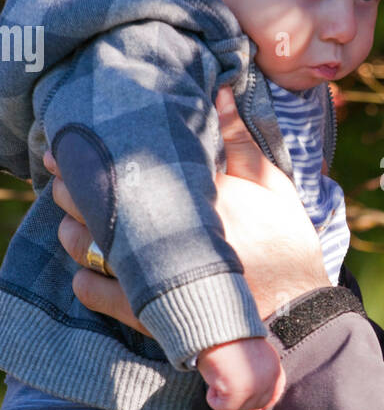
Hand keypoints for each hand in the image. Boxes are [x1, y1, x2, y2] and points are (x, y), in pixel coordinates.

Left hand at [44, 85, 330, 329]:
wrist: (296, 320)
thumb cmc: (287, 249)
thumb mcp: (274, 187)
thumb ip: (240, 140)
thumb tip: (218, 89)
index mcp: (200, 195)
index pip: (133, 158)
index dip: (98, 144)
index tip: (77, 129)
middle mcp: (170, 232)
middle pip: (98, 198)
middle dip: (73, 180)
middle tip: (62, 166)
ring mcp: (154, 275)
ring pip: (85, 246)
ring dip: (72, 228)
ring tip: (70, 216)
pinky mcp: (147, 314)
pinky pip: (95, 292)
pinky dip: (85, 279)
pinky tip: (87, 268)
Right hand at [197, 336, 285, 409]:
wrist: (217, 329)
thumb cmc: (230, 339)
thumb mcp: (253, 358)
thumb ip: (257, 381)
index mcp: (275, 368)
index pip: (273, 395)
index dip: (258, 399)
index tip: (243, 395)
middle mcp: (269, 380)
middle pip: (255, 405)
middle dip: (240, 398)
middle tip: (226, 380)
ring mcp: (254, 388)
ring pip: (238, 408)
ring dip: (225, 396)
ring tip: (220, 373)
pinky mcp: (237, 395)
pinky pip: (221, 407)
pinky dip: (213, 397)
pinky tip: (213, 379)